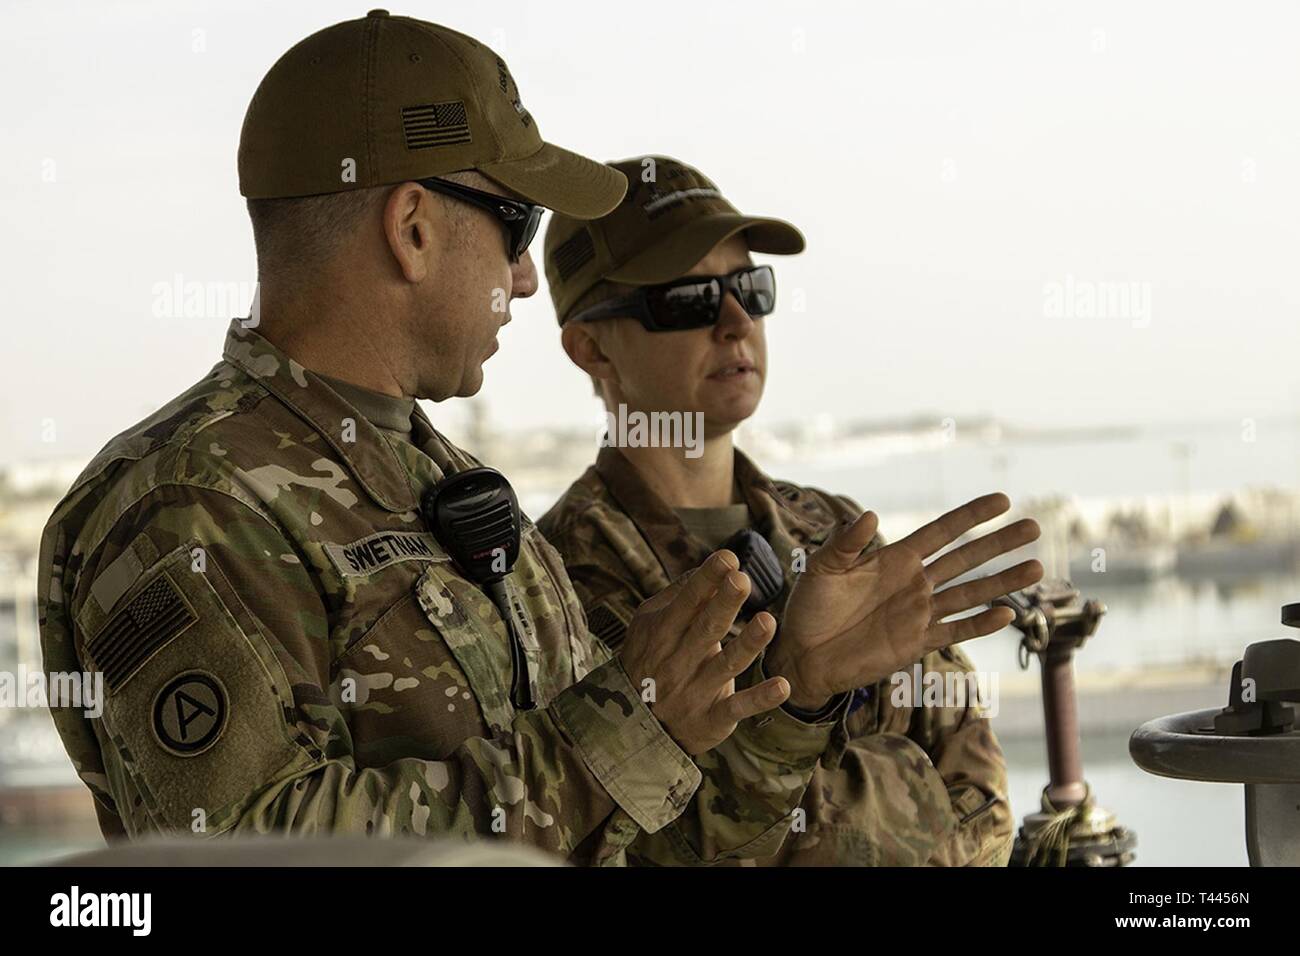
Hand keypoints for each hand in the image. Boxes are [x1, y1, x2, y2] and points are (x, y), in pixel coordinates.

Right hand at [619, 550, 790, 753]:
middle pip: (706, 629)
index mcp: (663, 633)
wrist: (634, 725)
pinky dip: (760, 699)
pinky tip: (783, 686)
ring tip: (769, 621)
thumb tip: (707, 568)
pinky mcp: (713, 718)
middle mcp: (679, 661)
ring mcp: (696, 691)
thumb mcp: (649, 626)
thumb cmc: (648, 661)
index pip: (687, 602)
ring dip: (748, 644)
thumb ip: (677, 597)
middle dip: (724, 604)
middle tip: (743, 580)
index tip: (728, 558)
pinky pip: (738, 707)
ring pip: (726, 665)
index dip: (707, 580)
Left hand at [768, 493, 1042, 710]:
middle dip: (998, 543)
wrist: (801, 654)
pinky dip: (980, 624)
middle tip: (1033, 527)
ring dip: (1002, 582)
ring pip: (970, 593)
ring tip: (1037, 568)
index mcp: (895, 559)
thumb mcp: (823, 568)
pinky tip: (1006, 615)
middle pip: (965, 558)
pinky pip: (955, 631)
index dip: (970, 516)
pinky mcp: (917, 643)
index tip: (1002, 500)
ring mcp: (919, 613)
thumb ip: (846, 542)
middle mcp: (914, 583)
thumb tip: (870, 515)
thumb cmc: (809, 607)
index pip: (941, 532)